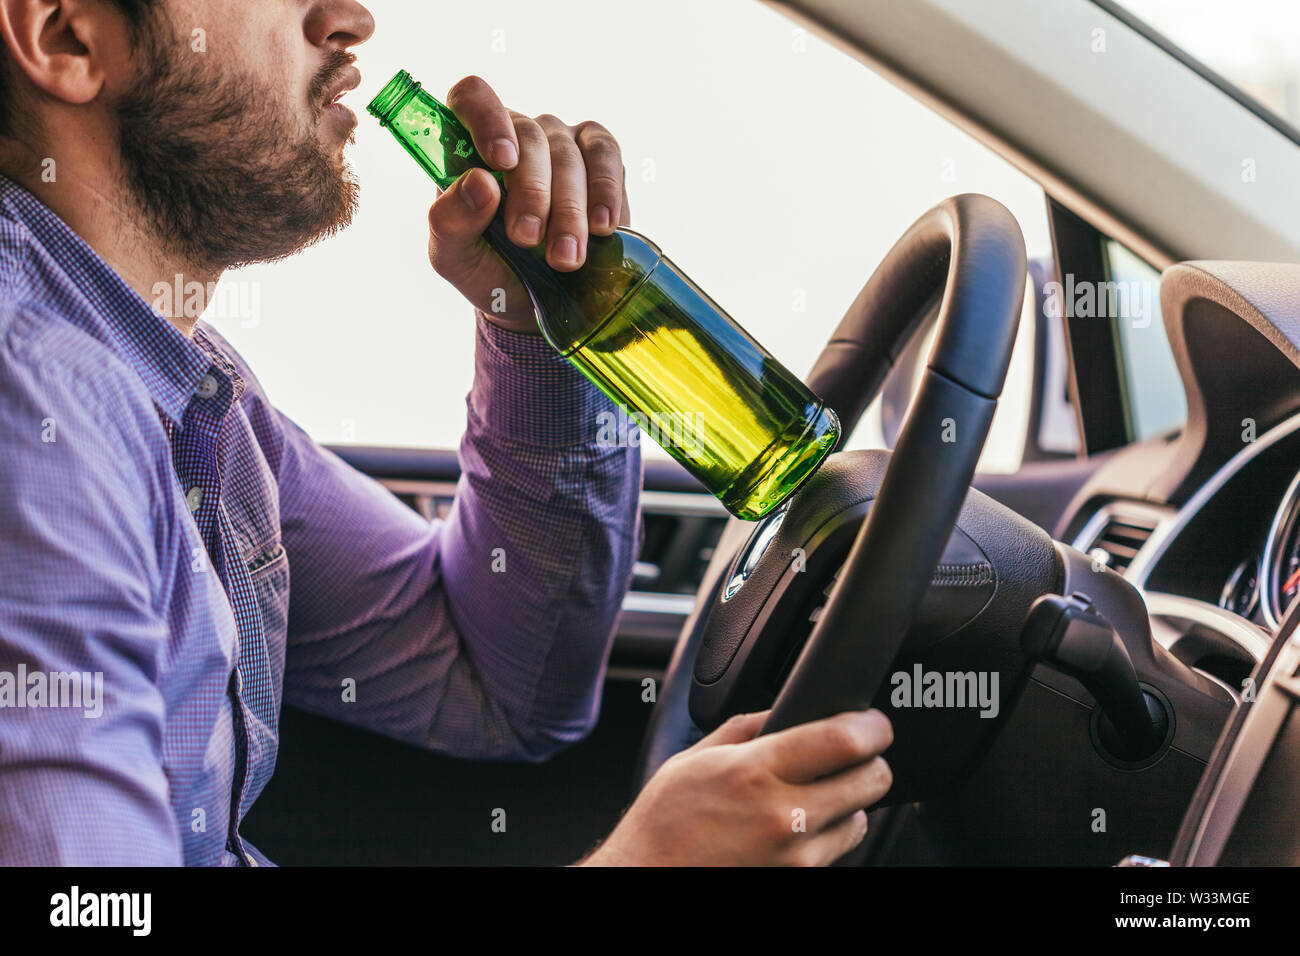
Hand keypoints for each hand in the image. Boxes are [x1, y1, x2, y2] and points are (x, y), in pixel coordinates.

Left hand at [426, 75, 631, 334]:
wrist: (534, 301)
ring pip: (568, 154)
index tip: (501, 162)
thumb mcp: (454, 257)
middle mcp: (515, 134)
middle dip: (532, 192)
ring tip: (566, 257)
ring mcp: (559, 141)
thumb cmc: (487, 269)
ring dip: (569, 209)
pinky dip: (606, 192)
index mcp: (469, 145)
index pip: (473, 98)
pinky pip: (607, 156)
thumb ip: (451, 221)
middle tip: (528, 239)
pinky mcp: (599, 156)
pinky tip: (604, 227)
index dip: (487, 119)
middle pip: (528, 137)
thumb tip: (480, 182)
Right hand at [579, 709, 893, 865]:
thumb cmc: (663, 825)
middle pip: (871, 780)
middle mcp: (784, 815)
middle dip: (869, 762)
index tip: (872, 722)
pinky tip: (796, 829)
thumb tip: (783, 709)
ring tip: (813, 798)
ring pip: (861, 819)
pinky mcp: (799, 881)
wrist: (646, 880)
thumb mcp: (695, 758)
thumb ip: (745, 729)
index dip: (872, 725)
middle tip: (853, 757)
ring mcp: (796, 857)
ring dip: (849, 804)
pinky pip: (837, 852)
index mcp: (756, 771)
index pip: (845, 740)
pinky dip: (828, 836)